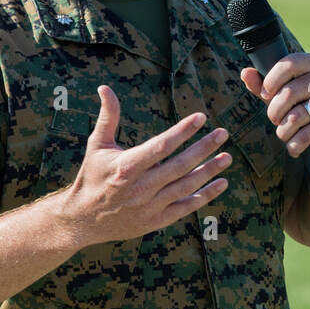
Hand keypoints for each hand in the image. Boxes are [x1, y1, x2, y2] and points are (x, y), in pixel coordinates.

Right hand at [58, 85, 231, 245]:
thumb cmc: (91, 177)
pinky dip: (206, 195)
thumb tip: (104, 87)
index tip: (201, 116)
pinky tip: (221, 182)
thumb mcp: (97, 145)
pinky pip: (186, 207)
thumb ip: (108, 117)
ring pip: (186, 186)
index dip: (182, 131)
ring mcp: (149, 206)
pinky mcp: (156, 221)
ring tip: (227, 156)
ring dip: (209, 171)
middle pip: (179, 166)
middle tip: (223, 133)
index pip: (160, 146)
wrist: (82, 220)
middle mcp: (140, 188)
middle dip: (204, 148)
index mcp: (126, 167)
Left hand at [240, 53, 309, 159]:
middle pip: (289, 92)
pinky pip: (306, 134)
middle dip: (274, 112)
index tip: (266, 94)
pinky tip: (294, 147)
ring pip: (296, 116)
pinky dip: (295, 145)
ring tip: (285, 135)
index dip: (271, 81)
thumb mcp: (284, 95)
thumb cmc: (306, 107)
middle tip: (275, 120)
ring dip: (283, 132)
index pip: (289, 63)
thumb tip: (245, 73)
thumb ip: (264, 85)